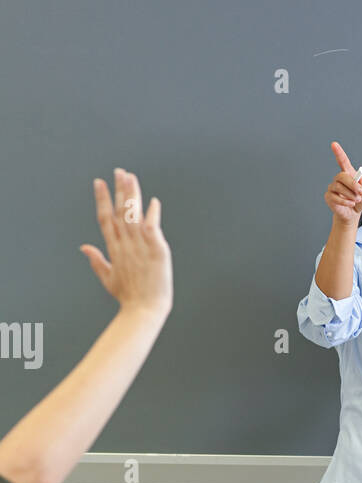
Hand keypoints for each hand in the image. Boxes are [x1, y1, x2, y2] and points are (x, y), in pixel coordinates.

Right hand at [80, 169, 171, 317]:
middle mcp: (125, 244)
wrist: (144, 311)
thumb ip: (96, 260)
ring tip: (131, 176)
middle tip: (119, 171)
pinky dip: (152, 215)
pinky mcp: (156, 251)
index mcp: (114, 249)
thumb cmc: (128, 297)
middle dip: (119, 189)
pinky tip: (153, 202)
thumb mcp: (108, 277)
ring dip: (132, 195)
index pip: (105, 218)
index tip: (99, 182)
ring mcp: (140, 247)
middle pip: (120, 211)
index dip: (101, 199)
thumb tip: (83, 247)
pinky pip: (153, 228)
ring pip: (134, 215)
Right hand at [326, 142, 361, 223]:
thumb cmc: (361, 201)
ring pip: (339, 187)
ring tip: (356, 200)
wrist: (354, 213)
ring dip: (350, 195)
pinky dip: (345, 202)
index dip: (338, 152)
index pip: (343, 161)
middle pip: (342, 176)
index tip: (334, 144)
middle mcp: (339, 179)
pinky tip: (350, 204)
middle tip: (361, 193)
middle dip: (353, 185)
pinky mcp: (329, 196)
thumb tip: (358, 183)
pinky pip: (335, 197)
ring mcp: (333, 187)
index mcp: (349, 174)